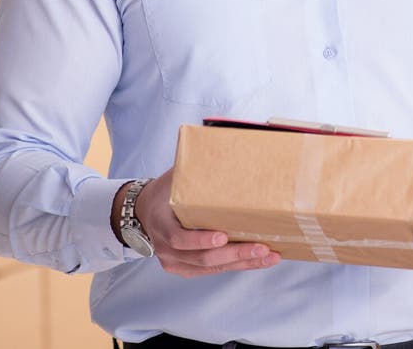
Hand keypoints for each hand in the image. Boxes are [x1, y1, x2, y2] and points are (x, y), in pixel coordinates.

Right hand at [116, 169, 280, 277]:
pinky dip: (236, 266)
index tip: (222, 235)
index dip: (201, 239)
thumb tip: (225, 141)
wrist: (143, 211)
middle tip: (261, 247)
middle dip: (235, 254)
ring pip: (212, 268)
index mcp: (161, 224)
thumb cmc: (165, 190)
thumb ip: (195, 166)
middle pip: (202, 258)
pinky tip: (258, 261)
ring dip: (243, 263)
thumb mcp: (173, 177)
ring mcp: (175, 262)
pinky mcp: (186, 269)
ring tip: (269, 255)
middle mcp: (166, 248)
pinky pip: (213, 271)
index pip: (180, 238)